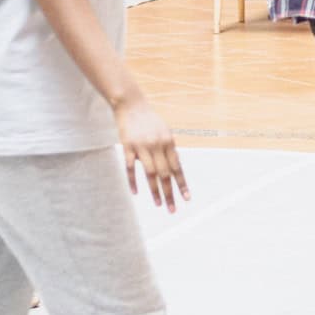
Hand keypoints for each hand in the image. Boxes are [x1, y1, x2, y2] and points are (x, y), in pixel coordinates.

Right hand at [116, 96, 187, 212]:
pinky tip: (136, 193)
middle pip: (165, 173)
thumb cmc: (149, 120)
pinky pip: (131, 167)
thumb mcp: (164, 132)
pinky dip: (133, 180)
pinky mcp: (128, 146)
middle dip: (170, 193)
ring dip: (155, 191)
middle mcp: (157, 145)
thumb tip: (174, 170)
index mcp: (169, 142)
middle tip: (173, 209)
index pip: (177, 167)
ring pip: (150, 173)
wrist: (131, 105)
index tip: (187, 198)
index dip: (182, 184)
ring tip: (159, 204)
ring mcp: (142, 146)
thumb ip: (168, 150)